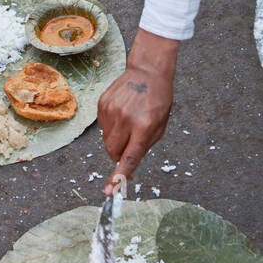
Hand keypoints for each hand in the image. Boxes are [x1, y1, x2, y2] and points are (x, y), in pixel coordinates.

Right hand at [98, 29, 177, 190]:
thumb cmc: (158, 99)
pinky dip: (111, 126)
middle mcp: (126, 119)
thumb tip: (129, 167)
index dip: (119, 177)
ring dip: (116, 139)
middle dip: (119, 155)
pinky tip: (122, 113)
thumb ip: (145, 147)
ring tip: (128, 122)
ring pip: (106, 140)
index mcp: (144, 126)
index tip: (109, 192)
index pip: (129, 158)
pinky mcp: (102, 104)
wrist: (147, 70)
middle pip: (113, 152)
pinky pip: (102, 127)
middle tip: (129, 143)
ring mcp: (111, 110)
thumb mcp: (160, 125)